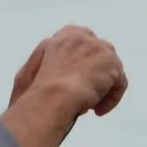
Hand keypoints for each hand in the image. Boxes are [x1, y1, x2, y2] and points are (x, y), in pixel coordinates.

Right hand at [0, 25, 127, 146]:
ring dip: (102, 89)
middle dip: (94, 76)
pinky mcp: (112, 64)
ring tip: (89, 105)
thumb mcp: (27, 75)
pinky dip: (112, 98)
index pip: (83, 44)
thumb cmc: (35, 93)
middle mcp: (84, 36)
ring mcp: (100, 48)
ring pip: (110, 70)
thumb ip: (38, 67)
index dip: (83, 66)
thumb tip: (40, 72)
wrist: (52, 97)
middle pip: (99, 57)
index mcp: (66, 35)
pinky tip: (98, 110)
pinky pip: (119, 82)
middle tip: (84, 97)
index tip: (77, 84)